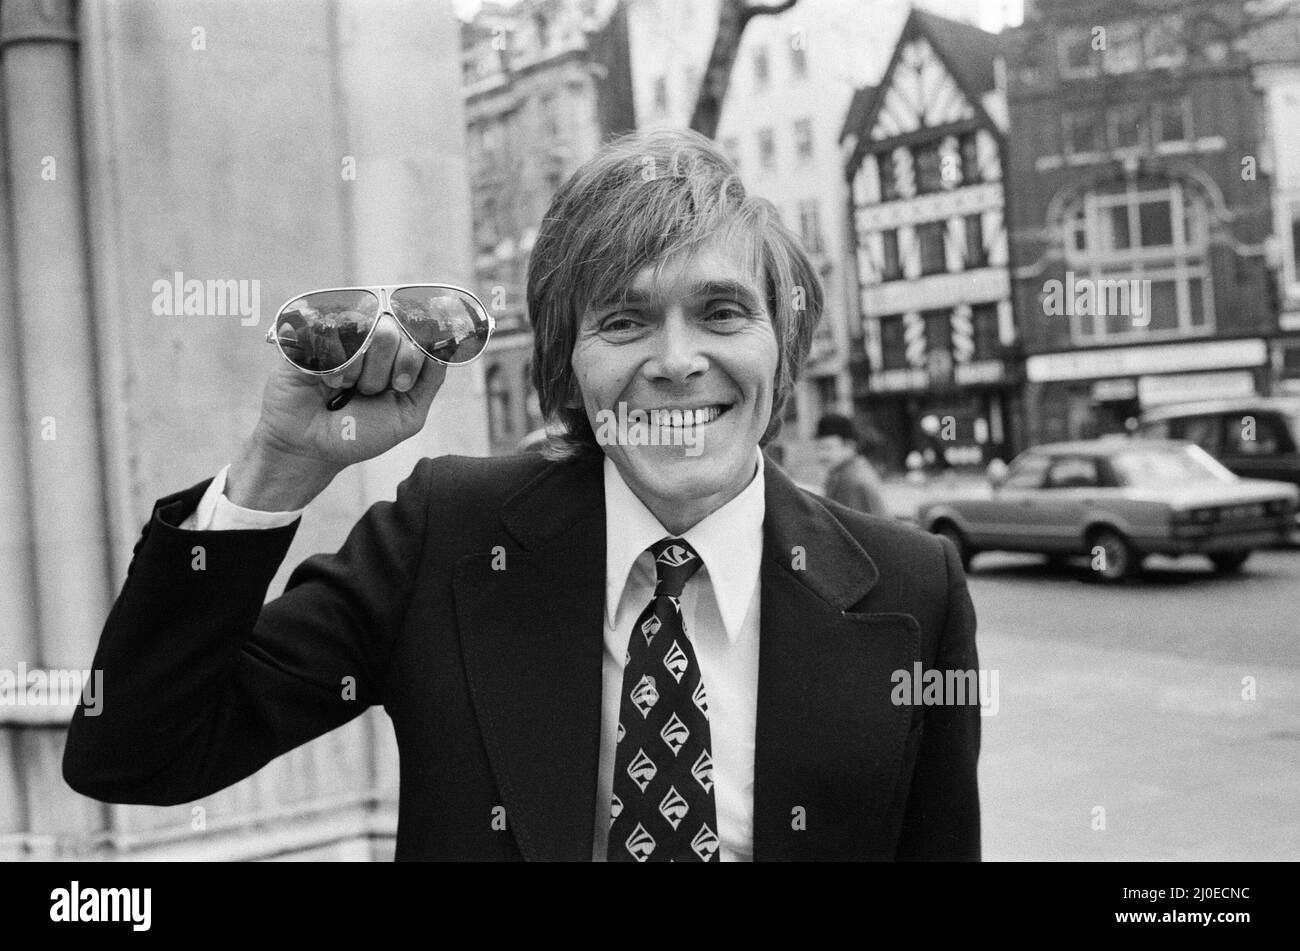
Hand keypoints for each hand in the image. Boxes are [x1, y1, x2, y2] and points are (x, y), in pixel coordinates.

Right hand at [228, 315, 446, 509]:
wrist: (310, 449)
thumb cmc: (358, 434)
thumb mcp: (407, 415)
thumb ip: (429, 381)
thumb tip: (443, 346)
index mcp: (397, 354)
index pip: (418, 331)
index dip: (413, 355)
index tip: (401, 385)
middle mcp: (371, 339)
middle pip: (392, 330)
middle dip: (383, 372)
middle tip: (368, 392)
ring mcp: (341, 333)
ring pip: (364, 330)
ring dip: (359, 370)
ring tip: (346, 388)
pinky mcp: (310, 333)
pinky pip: (334, 333)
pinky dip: (335, 365)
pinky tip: (327, 382)